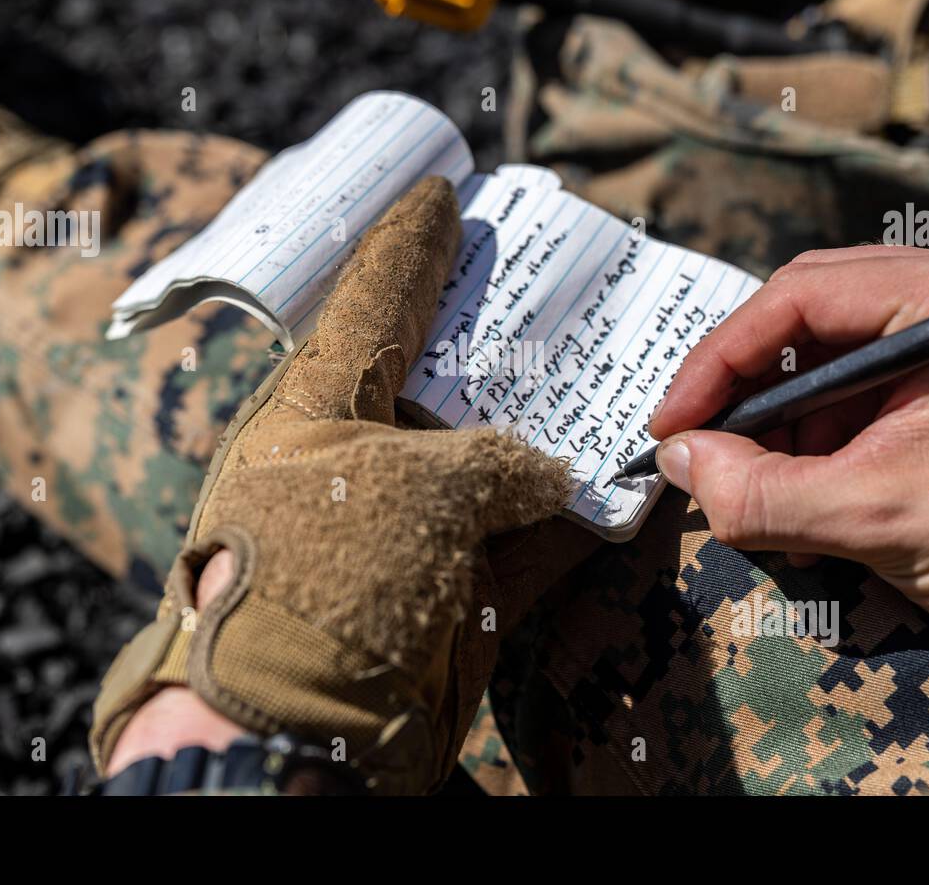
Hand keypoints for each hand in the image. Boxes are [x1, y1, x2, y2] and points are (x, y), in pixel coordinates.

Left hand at [91, 178, 575, 792]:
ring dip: (555, 427)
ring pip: (500, 457)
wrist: (296, 735)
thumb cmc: (323, 577)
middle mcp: (363, 456)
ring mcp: (412, 525)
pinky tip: (631, 484)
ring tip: (613, 372)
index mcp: (318, 406)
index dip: (412, 243)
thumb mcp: (409, 488)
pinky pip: (531, 536)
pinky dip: (580, 516)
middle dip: (498, 333)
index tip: (440, 193)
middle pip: (445, 373)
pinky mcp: (455, 588)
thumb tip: (550, 471)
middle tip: (551, 279)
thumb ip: (493, 460)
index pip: (372, 299)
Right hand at [649, 241, 928, 648]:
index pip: (801, 298)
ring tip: (774, 490)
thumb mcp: (881, 520)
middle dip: (753, 392)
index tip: (673, 422)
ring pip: (839, 351)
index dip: (719, 361)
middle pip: (816, 315)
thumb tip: (678, 463)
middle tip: (705, 450)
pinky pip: (877, 379)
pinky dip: (834, 431)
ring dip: (792, 420)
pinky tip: (824, 488)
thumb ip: (762, 492)